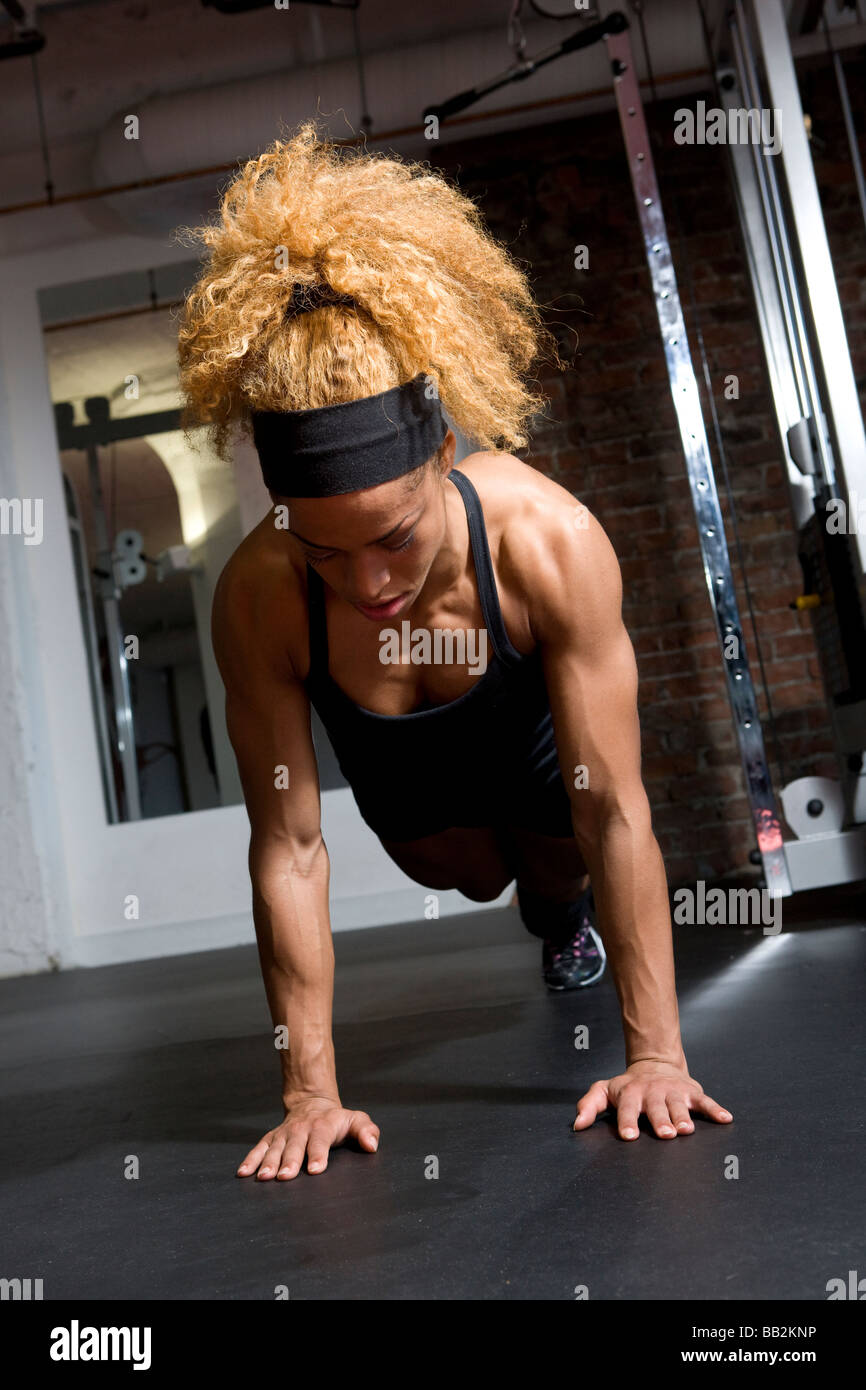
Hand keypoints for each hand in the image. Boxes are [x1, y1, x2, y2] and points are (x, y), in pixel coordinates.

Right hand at [237, 1095, 379, 1178]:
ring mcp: (284, 1134)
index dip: (318, 1154)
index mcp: (322, 1126)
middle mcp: (301, 1129)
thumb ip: (366, 1131)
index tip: (315, 1169)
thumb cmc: (337, 1121)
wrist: (312, 1105)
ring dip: (268, 1163)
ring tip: (263, 1177)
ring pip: (275, 1149)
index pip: (320, 1140)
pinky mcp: (271, 1138)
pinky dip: (250, 1159)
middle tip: (285, 1177)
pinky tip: (243, 1173)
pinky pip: (259, 1148)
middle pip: (294, 1146)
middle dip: (290, 1161)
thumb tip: (372, 1145)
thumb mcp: (355, 1120)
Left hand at [573, 1060, 732, 1139]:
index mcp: (631, 1094)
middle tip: (665, 1134)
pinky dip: (715, 1109)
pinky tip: (725, 1119)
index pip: (628, 1109)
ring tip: (687, 1130)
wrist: (655, 1065)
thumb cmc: (628, 1087)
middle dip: (660, 1121)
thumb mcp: (604, 1091)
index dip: (628, 1121)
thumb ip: (589, 1105)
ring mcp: (673, 1092)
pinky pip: (705, 1102)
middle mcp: (653, 1093)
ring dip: (684, 1117)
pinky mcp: (691, 1093)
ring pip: (679, 1106)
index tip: (629, 1136)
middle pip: (656, 1108)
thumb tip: (577, 1125)